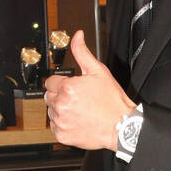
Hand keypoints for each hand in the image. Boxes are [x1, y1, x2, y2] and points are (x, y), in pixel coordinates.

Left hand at [44, 30, 134, 150]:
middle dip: (60, 95)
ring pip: (51, 111)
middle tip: (77, 99)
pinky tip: (77, 120)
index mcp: (68, 87)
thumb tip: (77, 36)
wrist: (121, 126)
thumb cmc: (112, 101)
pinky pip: (55, 126)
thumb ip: (82, 52)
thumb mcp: (98, 71)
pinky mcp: (62, 134)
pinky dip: (63, 124)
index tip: (72, 88)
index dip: (62, 83)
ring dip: (61, 110)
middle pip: (49, 96)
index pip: (51, 82)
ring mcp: (61, 121)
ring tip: (79, 110)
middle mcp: (62, 104)